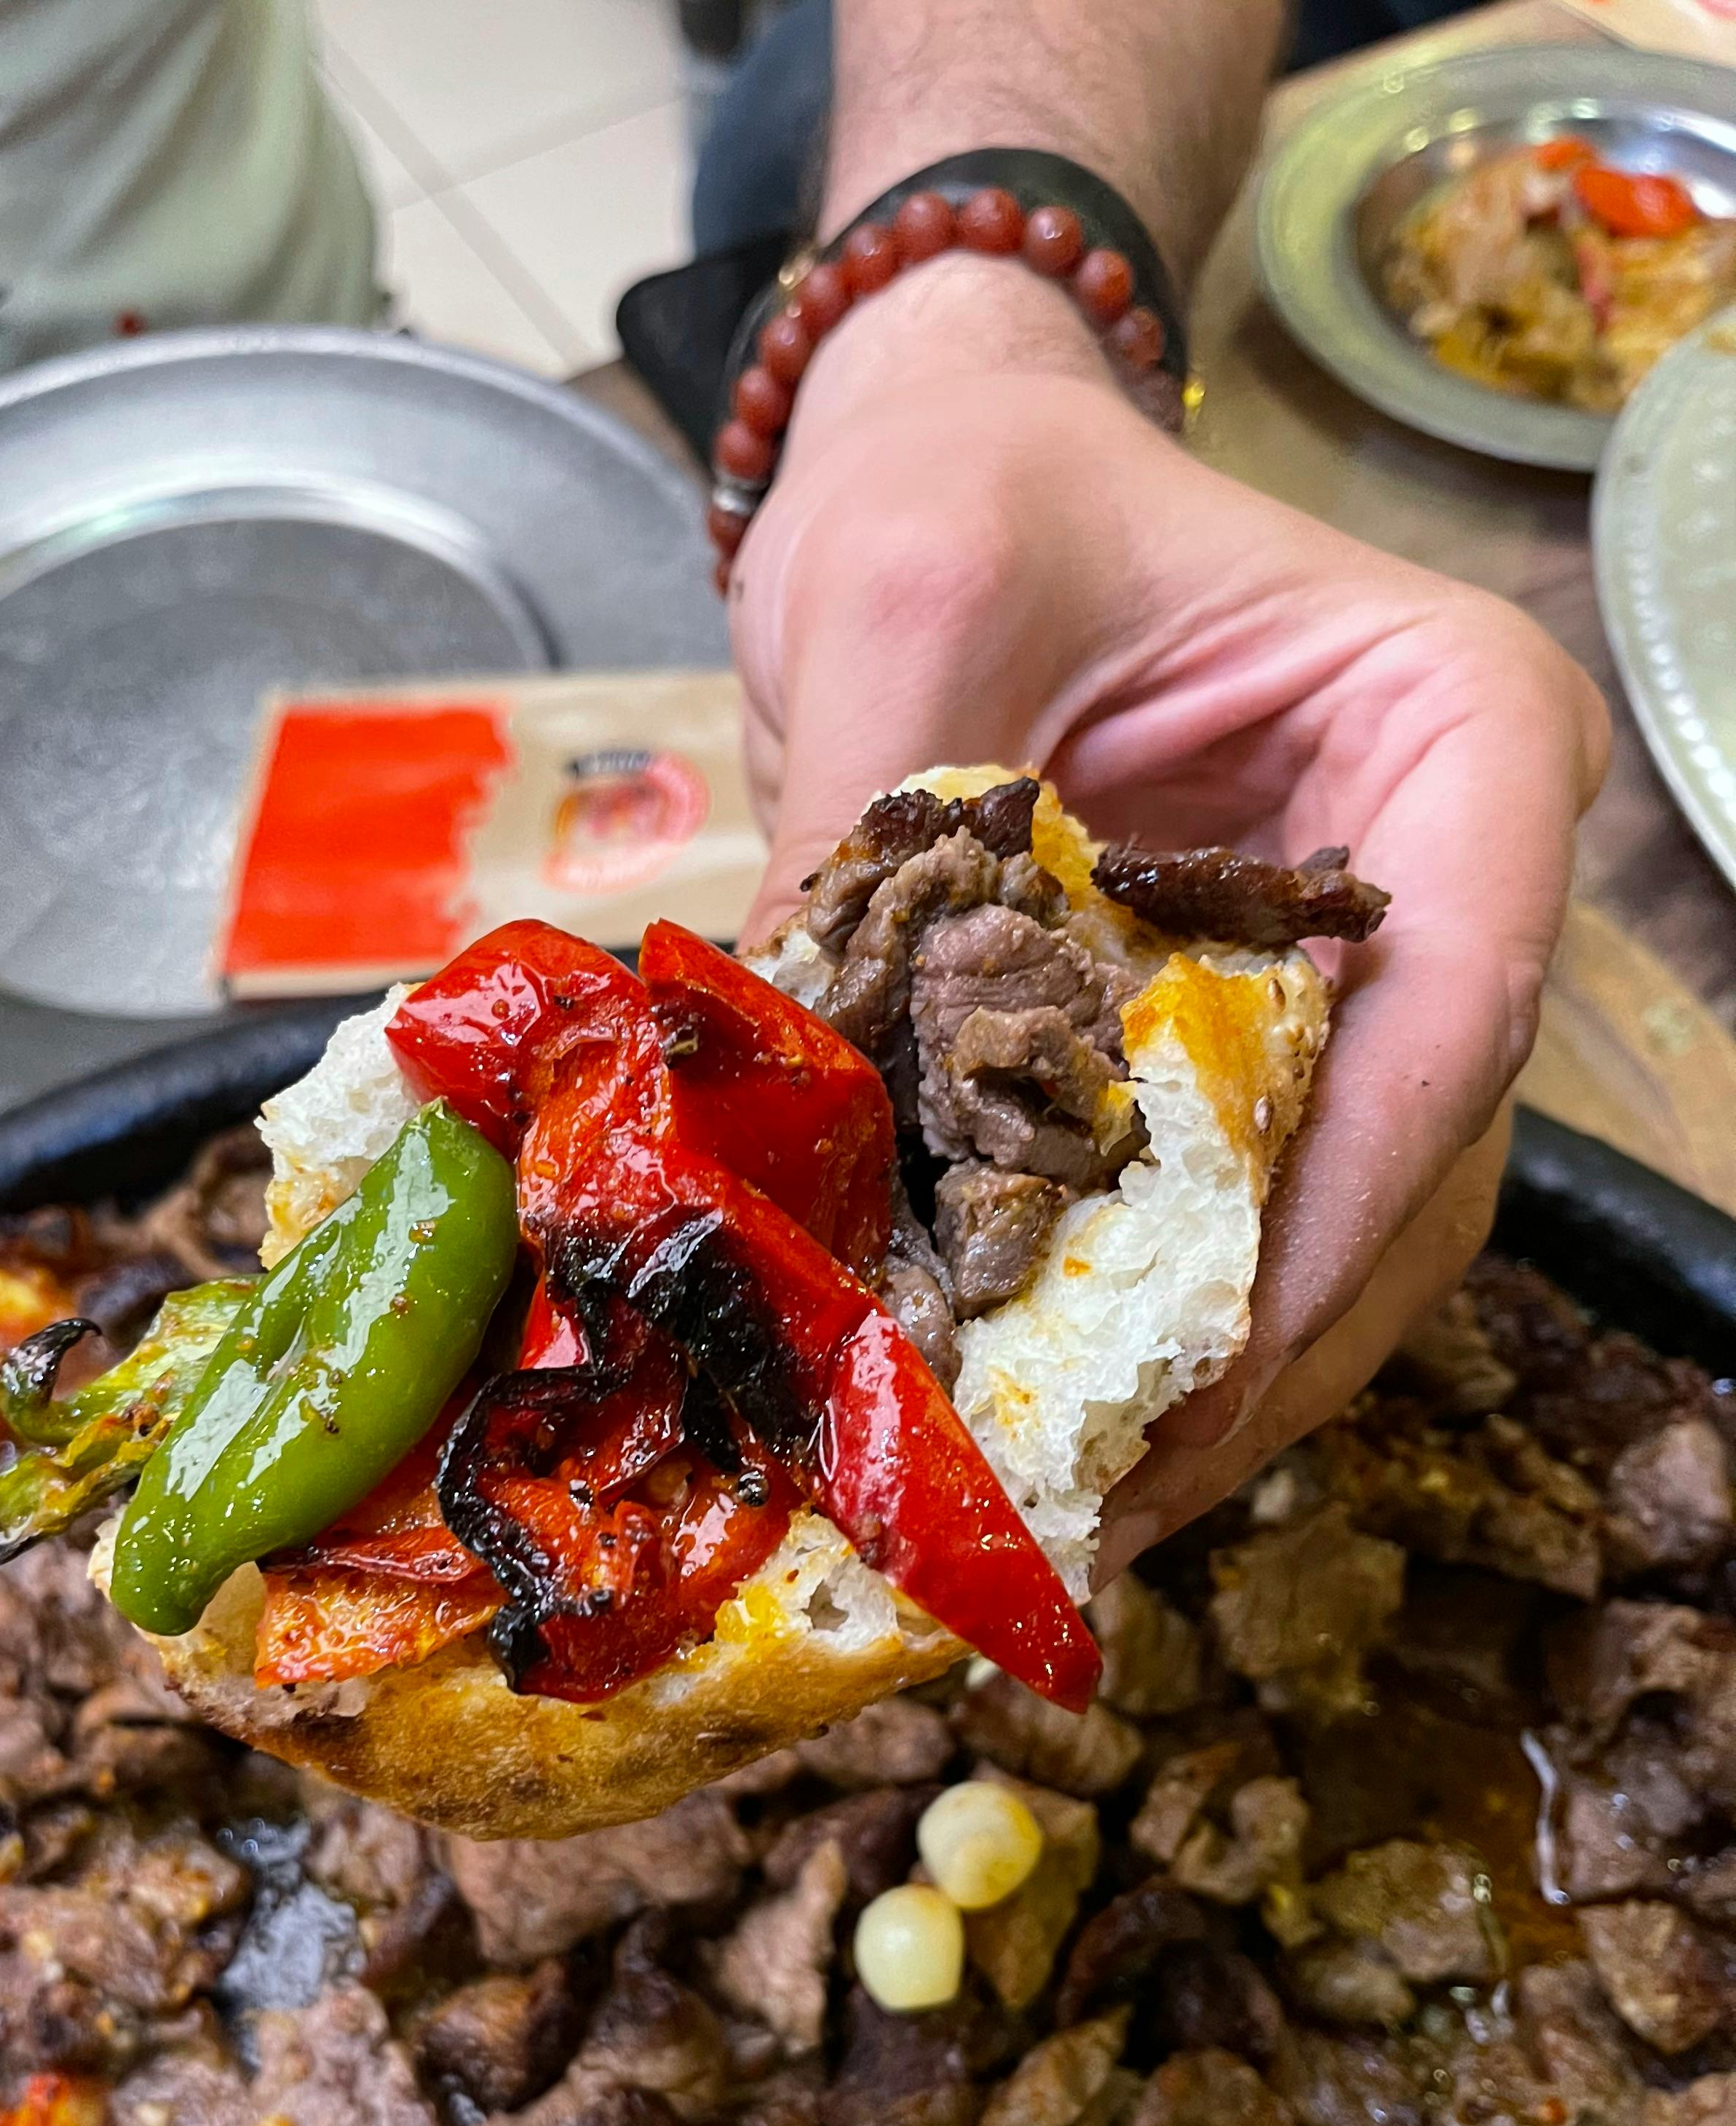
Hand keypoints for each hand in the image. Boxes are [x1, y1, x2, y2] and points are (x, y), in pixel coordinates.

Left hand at [730, 274, 1607, 1579]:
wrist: (943, 476)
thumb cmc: (963, 483)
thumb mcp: (905, 590)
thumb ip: (880, 824)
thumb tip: (808, 1104)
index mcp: (1451, 744)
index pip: (1454, 1020)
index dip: (1340, 1220)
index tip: (1211, 1371)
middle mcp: (1438, 887)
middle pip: (1409, 1176)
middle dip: (1267, 1357)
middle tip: (1110, 1500)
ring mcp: (1348, 988)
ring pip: (1337, 1238)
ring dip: (1216, 1386)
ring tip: (1065, 1512)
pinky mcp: (1235, 1056)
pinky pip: (1231, 1225)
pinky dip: (1149, 1336)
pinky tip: (1039, 1426)